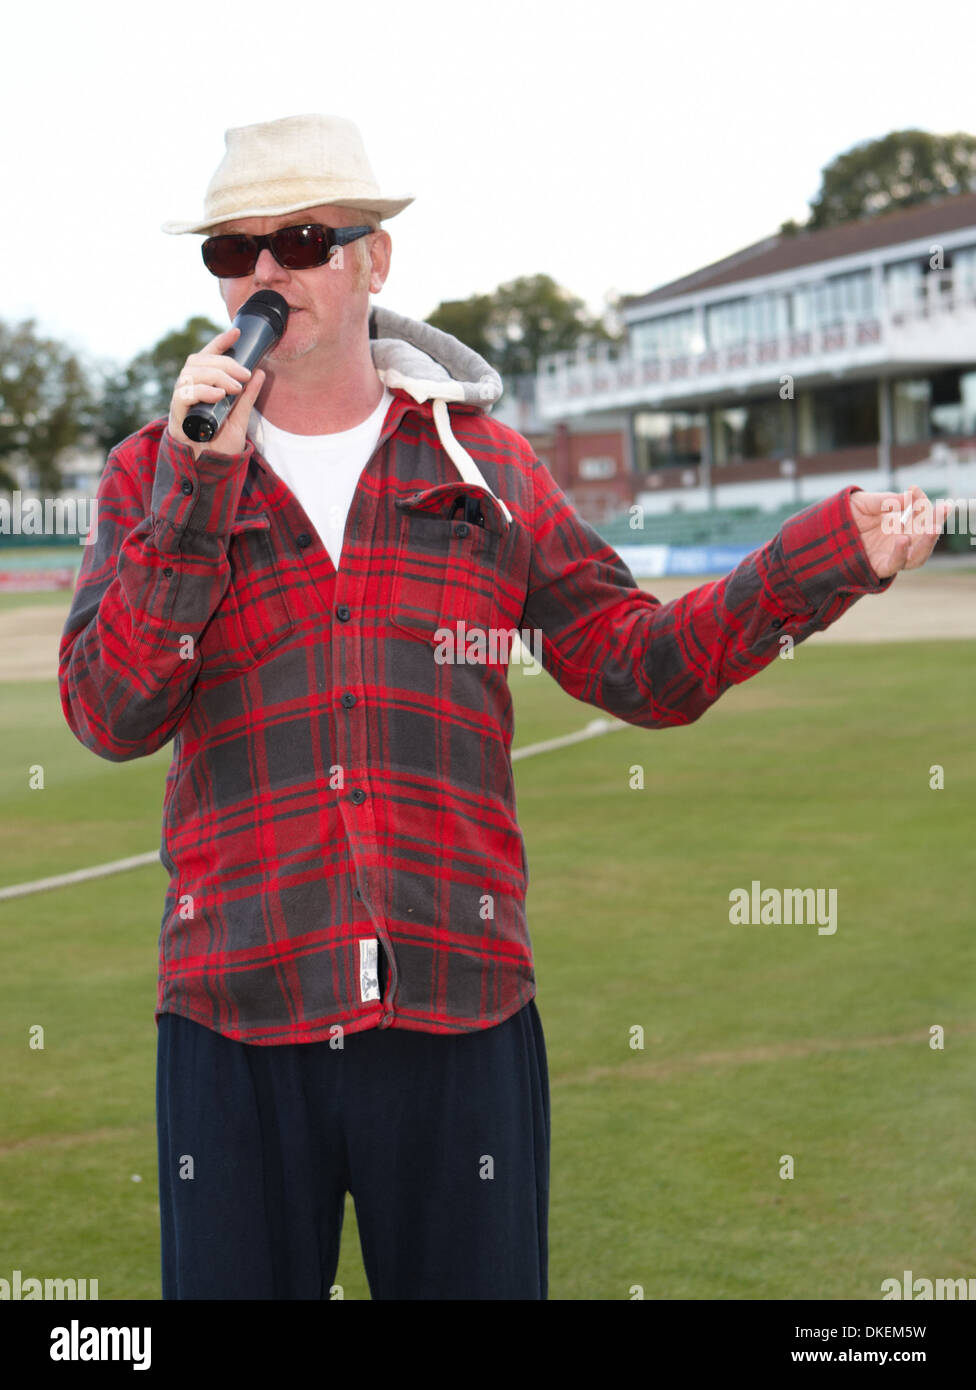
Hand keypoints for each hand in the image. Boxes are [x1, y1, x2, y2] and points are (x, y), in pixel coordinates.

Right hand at [167, 325, 265, 461]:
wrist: (210, 471)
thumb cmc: (221, 445)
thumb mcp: (240, 418)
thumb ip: (248, 397)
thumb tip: (260, 372)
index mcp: (203, 386)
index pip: (206, 356)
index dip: (219, 342)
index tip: (236, 332)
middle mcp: (189, 390)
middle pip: (198, 361)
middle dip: (223, 362)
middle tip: (244, 374)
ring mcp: (181, 402)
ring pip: (190, 374)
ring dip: (215, 376)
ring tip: (234, 388)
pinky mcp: (177, 416)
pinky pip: (183, 395)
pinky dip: (201, 391)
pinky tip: (218, 395)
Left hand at [849, 485, 953, 578]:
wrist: (822, 530)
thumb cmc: (846, 514)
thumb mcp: (865, 502)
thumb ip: (886, 501)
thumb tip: (909, 496)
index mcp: (901, 524)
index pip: (921, 516)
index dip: (922, 503)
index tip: (914, 489)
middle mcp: (900, 540)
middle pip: (926, 536)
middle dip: (936, 522)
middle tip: (944, 507)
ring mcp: (890, 555)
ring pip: (917, 555)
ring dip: (927, 542)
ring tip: (933, 527)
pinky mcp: (877, 566)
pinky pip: (894, 565)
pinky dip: (900, 555)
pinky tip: (902, 540)